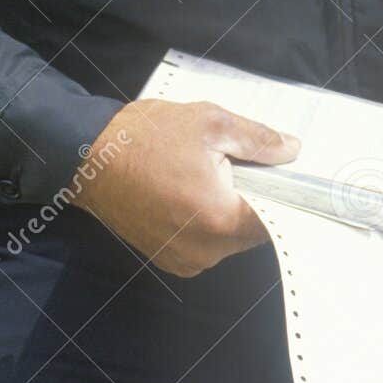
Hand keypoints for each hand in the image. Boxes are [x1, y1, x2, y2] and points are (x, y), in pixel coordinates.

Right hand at [73, 98, 300, 276]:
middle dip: (252, 200)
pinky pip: (205, 244)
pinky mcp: (168, 260)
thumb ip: (258, 139)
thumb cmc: (147, 137)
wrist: (90, 158)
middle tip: (235, 166)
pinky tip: (188, 191)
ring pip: (228, 240)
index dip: (284, 197)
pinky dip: (206, 222)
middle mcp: (204, 251)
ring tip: (206, 175)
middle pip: (253, 232)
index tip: (283, 176)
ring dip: (227, 212)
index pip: (276, 221)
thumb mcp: (210, 122)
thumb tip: (292, 150)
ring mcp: (184, 260)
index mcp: (219, 218)